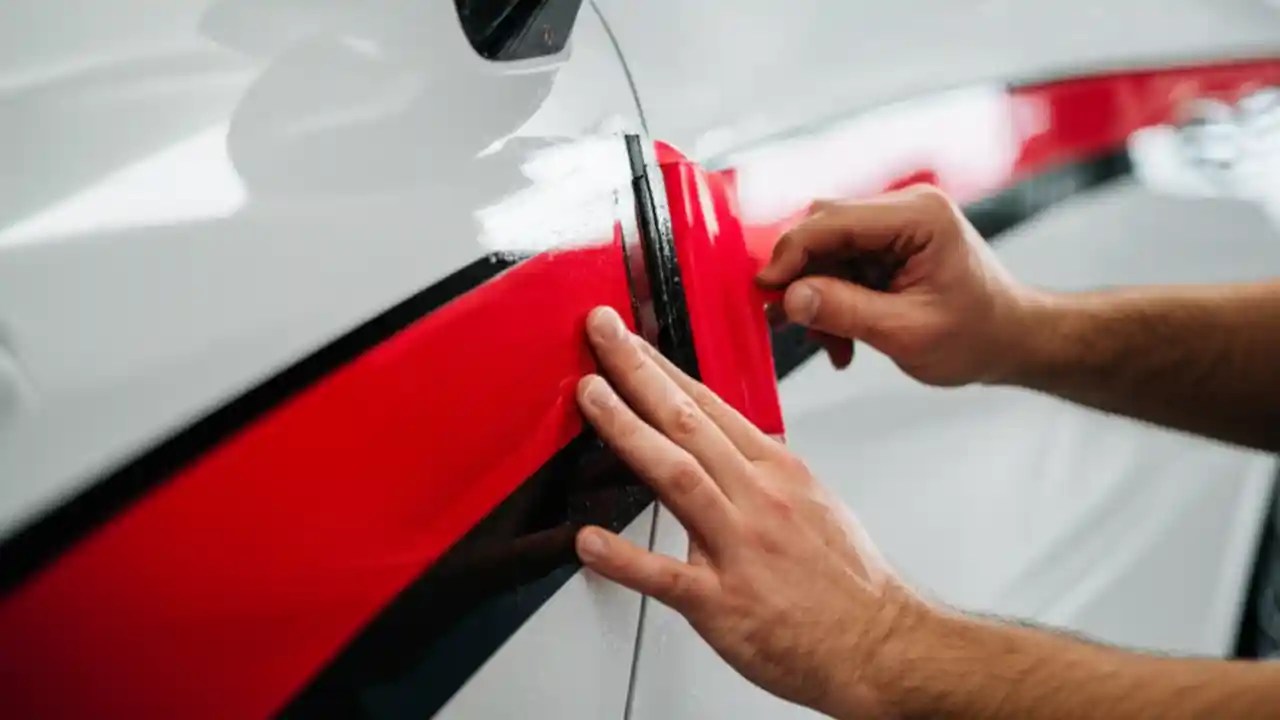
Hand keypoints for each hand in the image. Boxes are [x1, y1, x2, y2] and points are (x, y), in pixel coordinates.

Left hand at [573, 306, 932, 717]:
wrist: (881, 645)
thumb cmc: (848, 582)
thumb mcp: (813, 501)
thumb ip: (764, 470)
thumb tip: (730, 444)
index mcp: (778, 471)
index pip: (710, 404)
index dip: (663, 366)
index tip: (630, 339)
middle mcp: (758, 499)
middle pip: (689, 422)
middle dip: (638, 372)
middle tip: (601, 335)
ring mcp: (740, 548)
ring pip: (677, 475)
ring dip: (628, 431)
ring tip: (592, 398)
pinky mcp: (724, 603)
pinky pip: (666, 576)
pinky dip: (624, 558)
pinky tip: (589, 540)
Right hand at [757, 185, 1032, 385]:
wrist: (1011, 342)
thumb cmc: (976, 336)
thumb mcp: (906, 332)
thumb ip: (844, 311)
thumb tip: (788, 299)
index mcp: (919, 216)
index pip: (832, 220)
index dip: (790, 254)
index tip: (764, 291)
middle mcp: (905, 208)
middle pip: (823, 229)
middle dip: (801, 278)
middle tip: (786, 322)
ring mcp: (896, 224)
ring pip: (826, 251)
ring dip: (817, 298)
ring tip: (830, 344)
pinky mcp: (888, 245)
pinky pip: (840, 265)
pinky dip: (832, 301)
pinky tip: (842, 340)